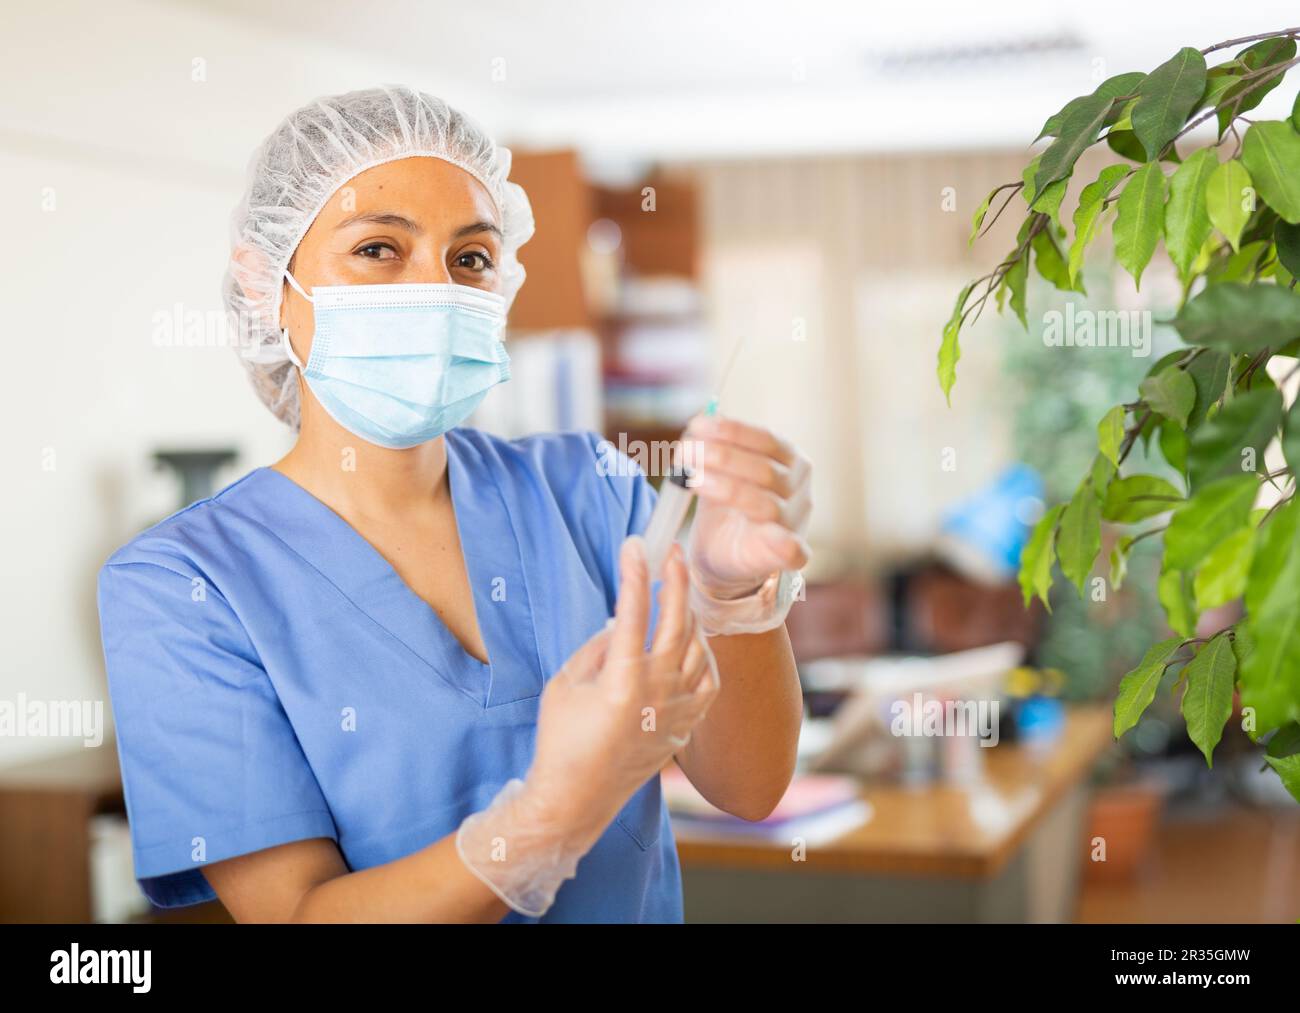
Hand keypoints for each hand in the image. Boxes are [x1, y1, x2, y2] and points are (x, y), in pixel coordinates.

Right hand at [526, 536, 718, 834]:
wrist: (577, 798)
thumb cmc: (561, 739)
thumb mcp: (566, 683)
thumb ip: (597, 646)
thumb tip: (623, 618)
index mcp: (622, 680)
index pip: (634, 610)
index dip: (635, 572)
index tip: (635, 544)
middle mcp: (658, 693)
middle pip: (679, 621)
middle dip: (676, 580)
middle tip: (673, 551)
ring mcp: (677, 710)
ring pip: (699, 648)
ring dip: (689, 615)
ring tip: (676, 595)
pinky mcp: (686, 726)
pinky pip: (709, 679)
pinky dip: (703, 654)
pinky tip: (691, 641)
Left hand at [682, 414, 811, 598]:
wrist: (725, 556)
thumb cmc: (726, 507)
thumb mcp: (720, 471)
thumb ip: (715, 446)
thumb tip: (701, 418)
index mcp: (789, 460)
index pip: (767, 440)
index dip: (731, 431)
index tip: (695, 426)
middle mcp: (798, 488)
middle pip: (764, 470)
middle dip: (721, 457)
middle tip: (684, 452)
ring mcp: (795, 521)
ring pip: (764, 504)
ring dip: (724, 488)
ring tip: (690, 479)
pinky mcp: (791, 554)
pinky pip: (791, 549)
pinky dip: (785, 543)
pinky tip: (779, 539)